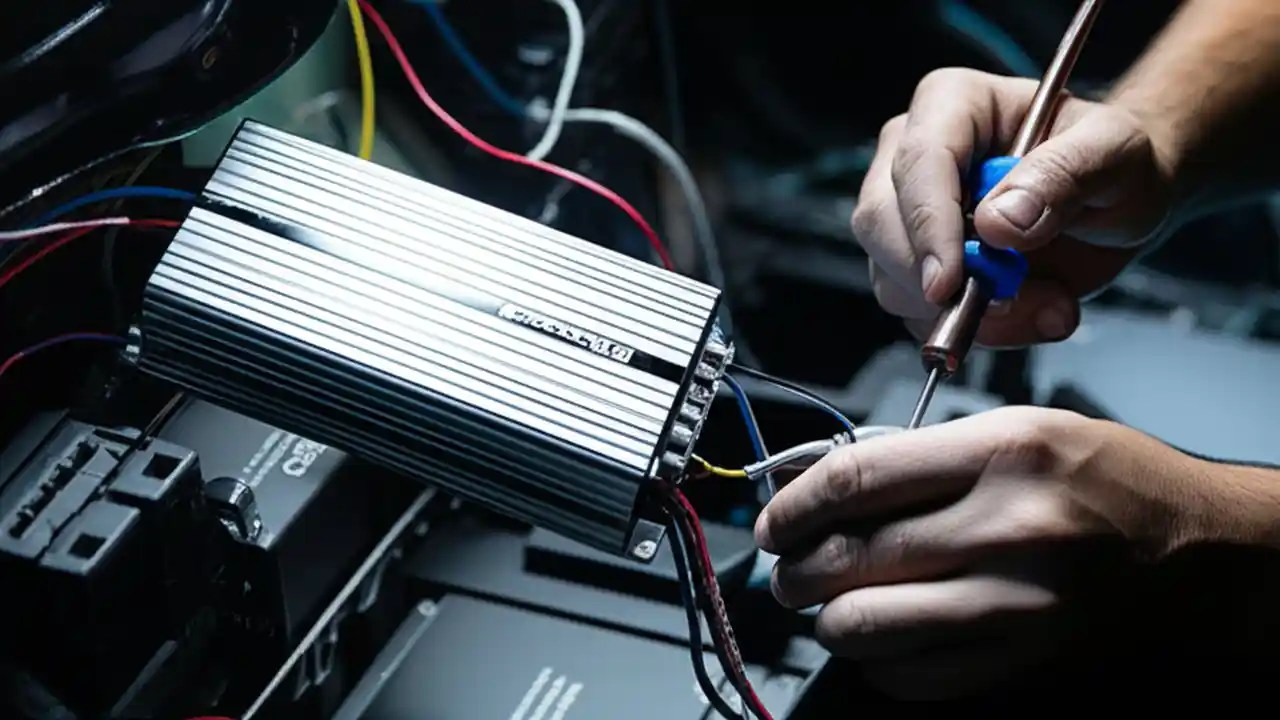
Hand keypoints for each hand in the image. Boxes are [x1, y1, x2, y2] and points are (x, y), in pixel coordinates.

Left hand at [754, 407, 1199, 699]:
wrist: (1202, 550)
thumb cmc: (1110, 481)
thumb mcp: (1022, 431)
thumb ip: (925, 454)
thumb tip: (825, 483)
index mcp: (1003, 452)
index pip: (856, 479)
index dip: (793, 504)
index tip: (774, 520)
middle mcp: (1008, 527)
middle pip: (847, 557)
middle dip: (793, 569)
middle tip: (786, 569)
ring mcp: (1017, 602)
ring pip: (866, 625)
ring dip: (827, 619)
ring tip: (828, 605)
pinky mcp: (1024, 657)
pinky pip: (913, 674)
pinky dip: (879, 661)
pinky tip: (883, 640)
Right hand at [851, 68, 1179, 346]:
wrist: (1116, 203)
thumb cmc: (1113, 161)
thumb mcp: (1116, 154)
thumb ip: (1064, 176)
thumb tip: (998, 223)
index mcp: (953, 105)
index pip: (918, 161)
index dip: (927, 224)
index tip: (949, 282)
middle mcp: (914, 157)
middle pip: (881, 223)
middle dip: (935, 280)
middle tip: (1006, 302)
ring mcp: (907, 216)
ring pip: (891, 279)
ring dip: (965, 314)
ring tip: (1048, 302)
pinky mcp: (916, 268)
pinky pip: (918, 316)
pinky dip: (975, 331)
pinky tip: (1030, 311)